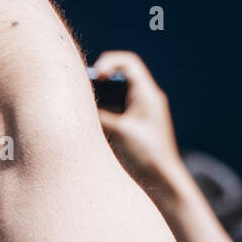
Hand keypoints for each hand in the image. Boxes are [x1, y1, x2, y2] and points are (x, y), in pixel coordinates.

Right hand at [91, 51, 184, 189]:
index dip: (108, 62)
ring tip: (85, 106)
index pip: (128, 63)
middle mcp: (147, 98)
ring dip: (102, 95)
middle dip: (101, 79)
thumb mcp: (118, 132)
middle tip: (83, 89)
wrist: (164, 179)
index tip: (95, 75)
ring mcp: (143, 110)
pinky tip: (94, 121)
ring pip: (118, 92)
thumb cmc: (147, 155)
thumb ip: (98, 114)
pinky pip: (119, 107)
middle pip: (121, 75)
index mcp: (147, 94)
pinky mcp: (138, 123)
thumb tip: (78, 104)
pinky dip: (106, 109)